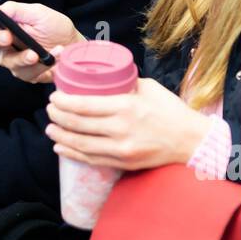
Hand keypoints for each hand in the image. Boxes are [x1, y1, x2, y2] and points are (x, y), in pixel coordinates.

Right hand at [0, 1, 84, 83]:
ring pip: (7, 61)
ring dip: (23, 58)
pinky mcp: (25, 73)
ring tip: (38, 54)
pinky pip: (26, 72)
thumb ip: (19, 10)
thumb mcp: (40, 13)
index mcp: (5, 23)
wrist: (75, 47)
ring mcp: (13, 59)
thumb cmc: (56, 28)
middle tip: (8, 37)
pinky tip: (55, 56)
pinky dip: (42, 65)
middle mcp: (4, 42)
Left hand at [45, 77, 214, 170]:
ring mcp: (121, 150)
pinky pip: (91, 160)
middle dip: (57, 117)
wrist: (191, 141)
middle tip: (49, 110)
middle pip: (78, 125)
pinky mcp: (123, 163)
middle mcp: (121, 129)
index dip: (63, 102)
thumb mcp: (148, 87)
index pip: (84, 105)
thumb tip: (101, 76)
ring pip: (81, 145)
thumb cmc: (171, 110)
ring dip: (60, 136)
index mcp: (126, 107)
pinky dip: (73, 153)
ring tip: (50, 128)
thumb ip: (124, 82)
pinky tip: (62, 147)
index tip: (54, 96)